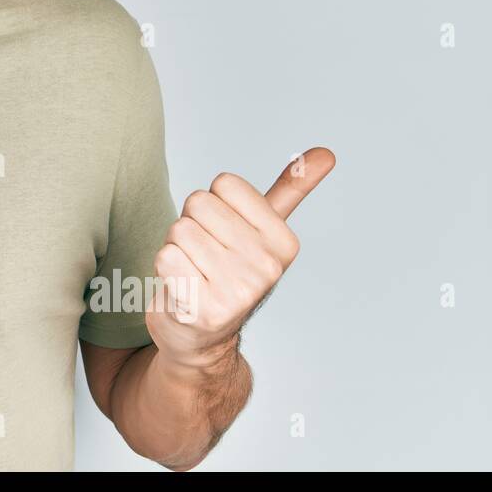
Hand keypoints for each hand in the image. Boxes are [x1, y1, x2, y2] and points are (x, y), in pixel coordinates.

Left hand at [146, 147, 335, 369]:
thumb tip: (326, 152)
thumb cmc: (227, 275)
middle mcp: (266, 268)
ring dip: (176, 247)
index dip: (214, 203)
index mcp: (284, 243)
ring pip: (179, 229)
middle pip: (198, 202)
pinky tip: (181, 289)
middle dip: (192, 223)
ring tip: (192, 272)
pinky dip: (164, 269)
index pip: (225, 183)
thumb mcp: (263, 233)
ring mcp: (235, 291)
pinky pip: (165, 256)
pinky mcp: (201, 309)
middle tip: (203, 255)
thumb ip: (290, 191)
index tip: (224, 233)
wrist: (201, 339)